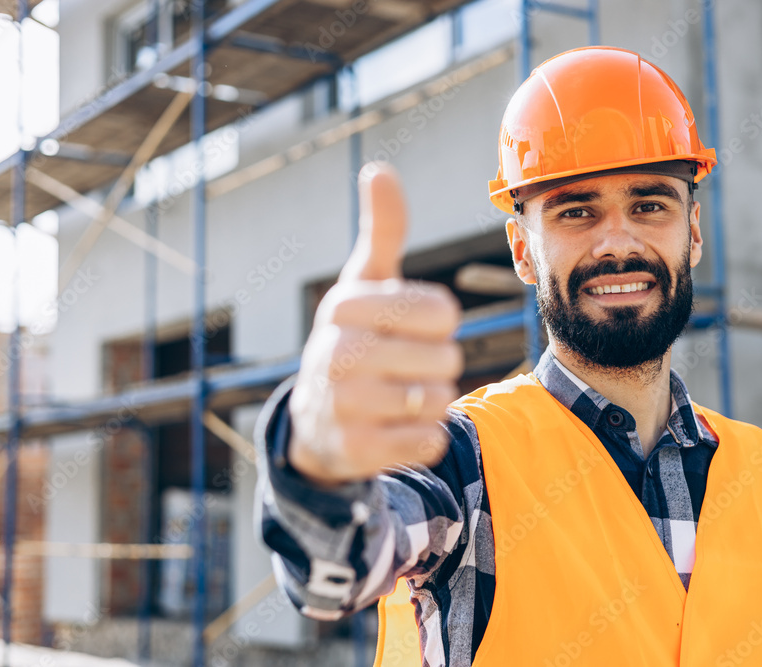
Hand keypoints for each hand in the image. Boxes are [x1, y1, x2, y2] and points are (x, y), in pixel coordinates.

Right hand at [287, 163, 463, 484]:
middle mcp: (334, 352)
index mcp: (344, 305)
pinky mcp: (354, 451)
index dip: (440, 322)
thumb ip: (382, 232)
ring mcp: (341, 405)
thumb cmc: (354, 340)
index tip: (411, 327)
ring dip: (431, 401)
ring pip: (439, 400)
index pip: (442, 310)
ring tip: (398, 396)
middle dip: (437, 365)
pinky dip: (426, 436)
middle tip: (405, 367)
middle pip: (445, 357)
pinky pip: (429, 441)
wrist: (316, 421)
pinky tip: (395, 427)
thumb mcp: (363, 285)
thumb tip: (380, 170)